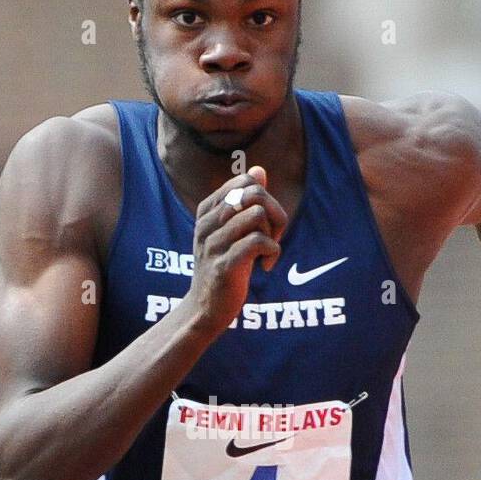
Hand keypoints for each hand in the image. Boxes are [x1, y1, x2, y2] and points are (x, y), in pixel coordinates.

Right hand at [184, 166, 286, 335]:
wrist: (205, 308)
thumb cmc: (223, 266)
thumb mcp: (232, 230)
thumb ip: (244, 201)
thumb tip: (258, 170)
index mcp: (207, 210)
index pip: (246, 181)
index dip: (265, 199)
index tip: (265, 224)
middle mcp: (206, 223)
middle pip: (254, 194)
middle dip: (275, 214)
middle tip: (272, 237)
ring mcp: (213, 244)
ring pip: (257, 215)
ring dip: (273, 234)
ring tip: (267, 252)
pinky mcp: (224, 265)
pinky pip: (258, 241)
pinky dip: (272, 252)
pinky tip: (266, 266)